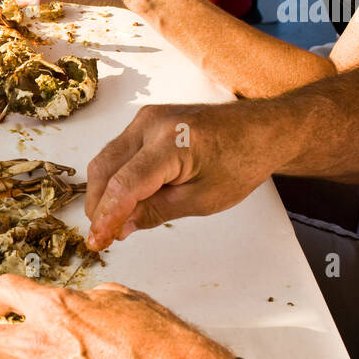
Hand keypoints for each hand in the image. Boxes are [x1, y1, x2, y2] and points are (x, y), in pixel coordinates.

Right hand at [84, 101, 278, 250]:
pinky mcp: (145, 122)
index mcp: (173, 141)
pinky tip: (122, 201)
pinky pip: (118, 152)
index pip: (125, 183)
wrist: (260, 130)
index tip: (97, 240)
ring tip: (112, 223)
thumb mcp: (202, 200)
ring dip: (103, 193)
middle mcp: (152, 123)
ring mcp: (145, 118)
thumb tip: (120, 227)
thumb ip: (156, 212)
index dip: (107, 215)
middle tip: (103, 236)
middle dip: (98, 206)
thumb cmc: (241, 161)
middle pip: (105, 169)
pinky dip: (114, 178)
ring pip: (106, 160)